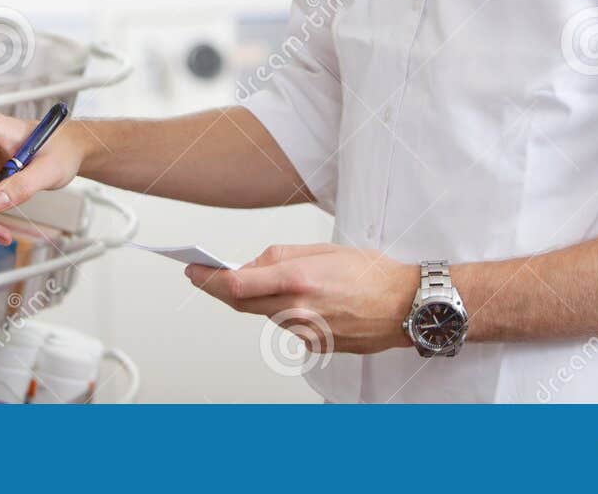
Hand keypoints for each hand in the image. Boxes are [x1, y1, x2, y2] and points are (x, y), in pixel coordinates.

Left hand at [185, 243, 421, 354]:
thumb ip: (282, 256)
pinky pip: (288, 326)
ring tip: (276, 281)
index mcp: (298, 279)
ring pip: (266, 314)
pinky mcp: (315, 346)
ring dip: (260, 299)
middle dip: (218, 289)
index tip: (192, 269)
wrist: (405, 307)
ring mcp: (305, 332)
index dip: (208, 278)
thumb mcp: (323, 250)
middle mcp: (298, 309)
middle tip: (202, 274)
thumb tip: (252, 264)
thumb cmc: (372, 273)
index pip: (237, 284)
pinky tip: (308, 300)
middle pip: (241, 303)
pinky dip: (286, 312)